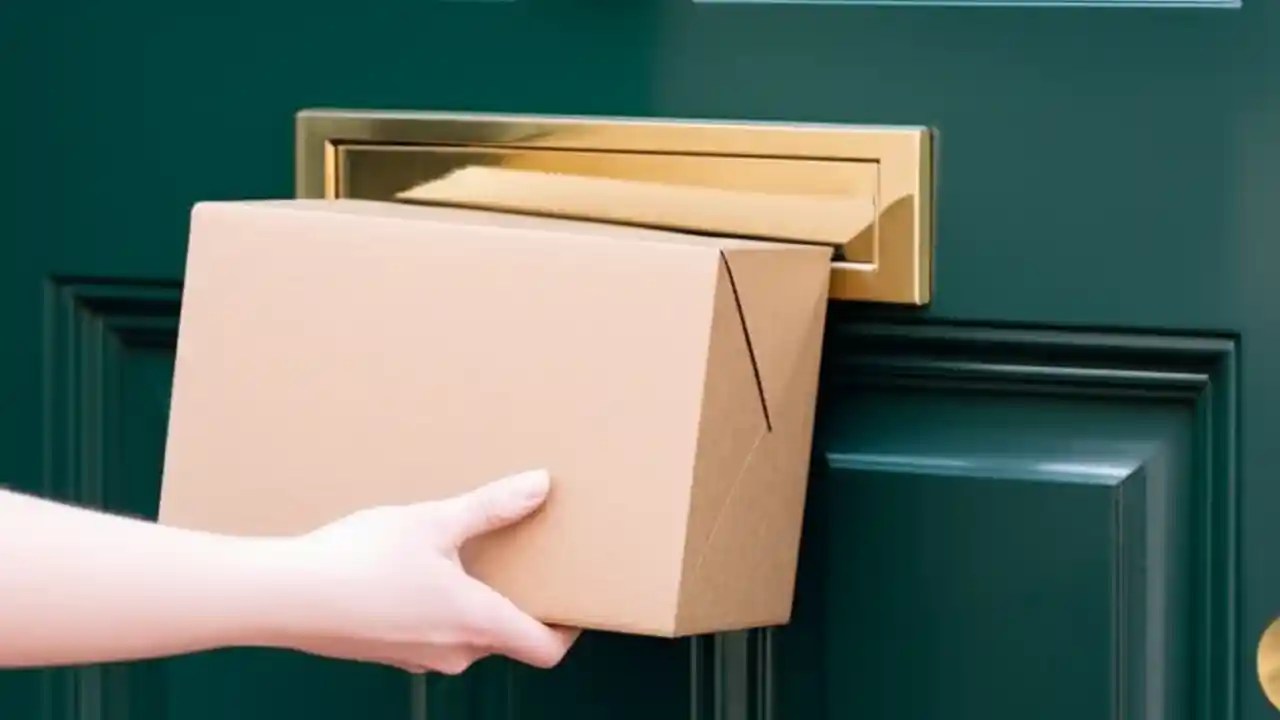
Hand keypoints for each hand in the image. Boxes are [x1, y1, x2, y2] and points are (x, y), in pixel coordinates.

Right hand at [279, 469, 579, 674]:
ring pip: (468, 636)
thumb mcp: (432, 521)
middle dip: (521, 602)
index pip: (545, 650)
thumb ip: (491, 506)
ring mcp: (417, 657)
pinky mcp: (386, 651)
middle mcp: (454, 653)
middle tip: (526, 560)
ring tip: (469, 555)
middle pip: (508, 638)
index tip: (577, 599)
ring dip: (477, 602)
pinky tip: (417, 569)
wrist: (282, 597)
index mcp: (477, 624)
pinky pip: (432, 633)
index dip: (569, 629)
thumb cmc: (358, 561)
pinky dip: (440, 608)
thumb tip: (541, 485)